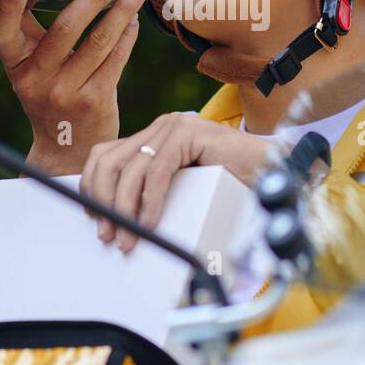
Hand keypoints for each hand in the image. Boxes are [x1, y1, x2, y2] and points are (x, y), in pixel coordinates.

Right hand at [0, 0, 150, 174]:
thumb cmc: (48, 95)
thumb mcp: (28, 68)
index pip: (2, 35)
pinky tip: (133, 17)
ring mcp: (67, 92)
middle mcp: (37, 80)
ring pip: (98, 41)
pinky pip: (116, 58)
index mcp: (16, 66)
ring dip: (121, 10)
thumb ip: (21, 30)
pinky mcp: (96, 101)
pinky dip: (127, 34)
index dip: (6, 9)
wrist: (66, 149)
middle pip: (64, 30)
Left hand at [80, 113, 272, 251]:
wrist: (272, 171)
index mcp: (154, 137)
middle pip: (108, 160)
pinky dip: (150, 201)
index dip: (93, 188)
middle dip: (102, 201)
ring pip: (130, 169)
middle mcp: (160, 127)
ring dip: (124, 210)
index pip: (104, 156)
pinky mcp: (190, 134)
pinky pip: (158, 172)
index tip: (95, 221)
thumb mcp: (180, 190)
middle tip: (107, 235)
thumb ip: (152, 193)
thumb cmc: (229, 185)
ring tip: (128, 238)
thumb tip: (116, 222)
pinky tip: (151, 223)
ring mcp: (175, 127)